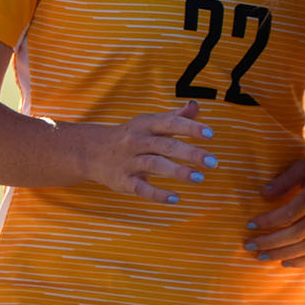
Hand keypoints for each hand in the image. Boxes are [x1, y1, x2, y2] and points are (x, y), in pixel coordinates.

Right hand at [80, 100, 217, 204]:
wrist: (91, 151)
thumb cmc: (132, 135)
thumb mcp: (151, 122)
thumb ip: (175, 116)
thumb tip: (196, 105)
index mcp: (147, 124)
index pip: (171, 123)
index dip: (191, 128)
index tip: (211, 134)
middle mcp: (138, 141)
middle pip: (166, 146)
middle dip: (191, 153)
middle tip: (213, 162)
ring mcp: (129, 161)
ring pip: (155, 165)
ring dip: (178, 172)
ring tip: (200, 178)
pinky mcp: (123, 181)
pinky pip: (141, 188)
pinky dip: (157, 194)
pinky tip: (176, 198)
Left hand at [245, 153, 304, 266]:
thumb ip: (286, 179)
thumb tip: (263, 194)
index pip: (289, 213)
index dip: (268, 221)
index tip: (250, 225)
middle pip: (295, 234)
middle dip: (270, 242)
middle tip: (249, 245)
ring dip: (282, 254)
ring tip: (262, 256)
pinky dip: (303, 262)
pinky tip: (286, 263)